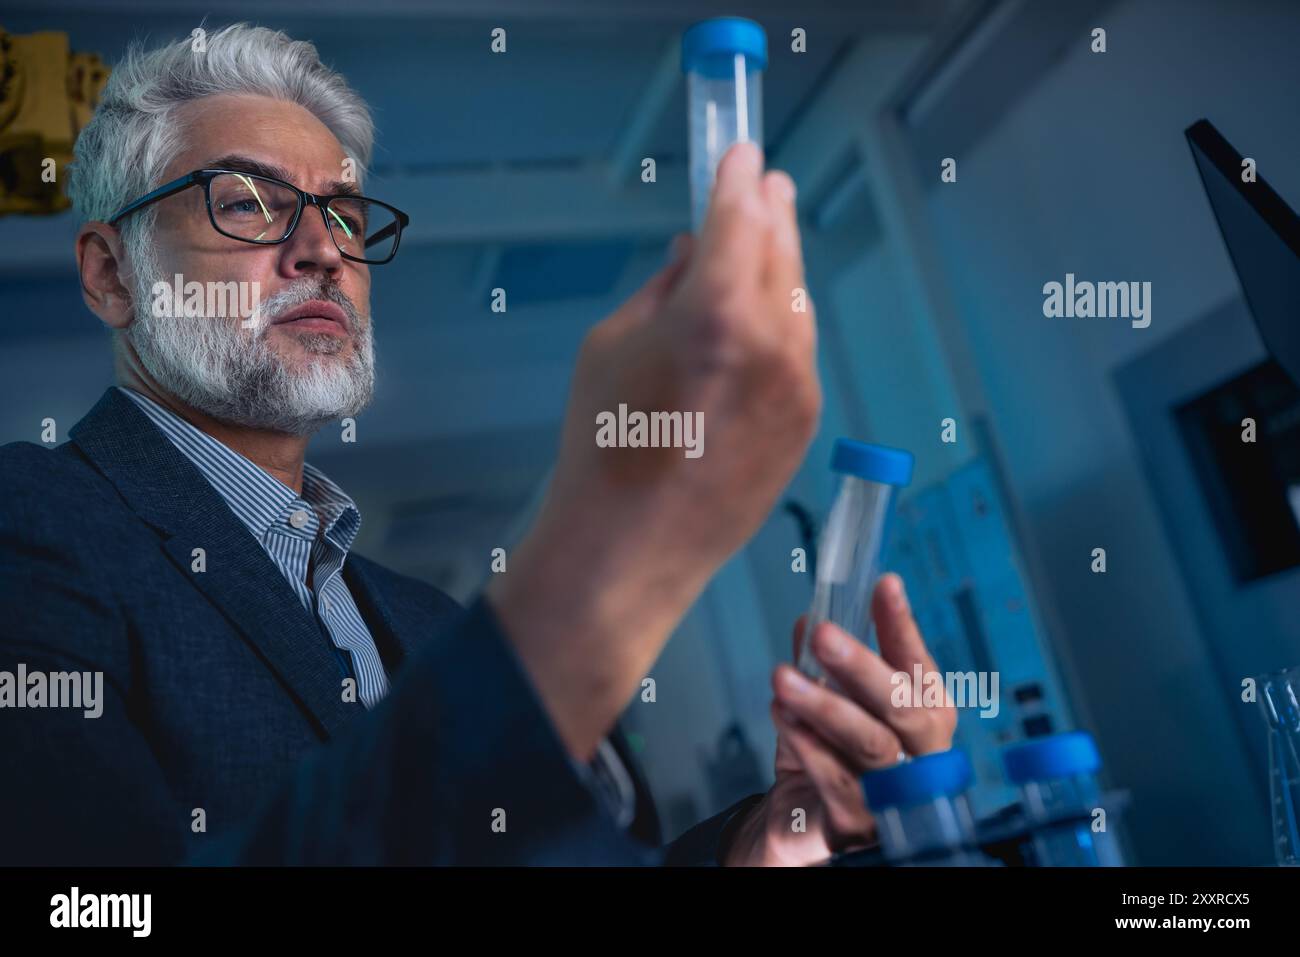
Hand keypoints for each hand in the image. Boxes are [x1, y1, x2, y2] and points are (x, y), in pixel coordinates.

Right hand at [489, 141, 820, 760]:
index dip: (739, 176)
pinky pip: (799, 352)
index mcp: (717, 310)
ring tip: (761, 251)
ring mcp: (800, 385)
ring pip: (797, 303)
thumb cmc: (602, 443)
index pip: (740, 215)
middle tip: (766, 184)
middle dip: (771, 212)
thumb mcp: (610, 342)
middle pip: (782, 251)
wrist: (632, 547)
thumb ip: (665, 287)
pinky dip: (782, 326)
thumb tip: (697, 254)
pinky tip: (758, 327)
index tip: (741, 153)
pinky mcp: (808, 422)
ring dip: (779, 271)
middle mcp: (774, 340)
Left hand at [724, 574, 956, 865]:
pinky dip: (807, 744)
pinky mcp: (860, 824)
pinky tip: (783, 716)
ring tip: (783, 677)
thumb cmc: (831, 752)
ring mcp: (897, 793)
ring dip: (824, 705)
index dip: (901, 625)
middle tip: (822, 633)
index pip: (917, 664)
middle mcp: (923, 753)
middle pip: (900, 707)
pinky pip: (835, 780)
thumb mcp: (827, 699)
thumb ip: (824, 662)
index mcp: (926, 714)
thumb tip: (810, 619)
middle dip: (861, 666)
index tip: (885, 585)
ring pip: (869, 743)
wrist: (804, 818)